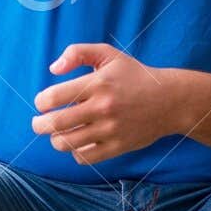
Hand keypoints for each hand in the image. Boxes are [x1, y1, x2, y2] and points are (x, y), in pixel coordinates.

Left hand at [31, 43, 181, 164]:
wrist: (171, 100)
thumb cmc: (135, 76)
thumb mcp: (109, 54)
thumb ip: (77, 53)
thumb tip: (52, 69)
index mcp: (97, 83)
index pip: (51, 98)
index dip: (40, 102)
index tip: (44, 103)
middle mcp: (102, 107)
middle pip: (54, 124)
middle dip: (39, 125)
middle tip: (39, 123)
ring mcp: (111, 129)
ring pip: (66, 143)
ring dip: (56, 140)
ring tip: (59, 134)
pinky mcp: (118, 146)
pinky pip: (84, 157)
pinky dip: (76, 152)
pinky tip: (79, 143)